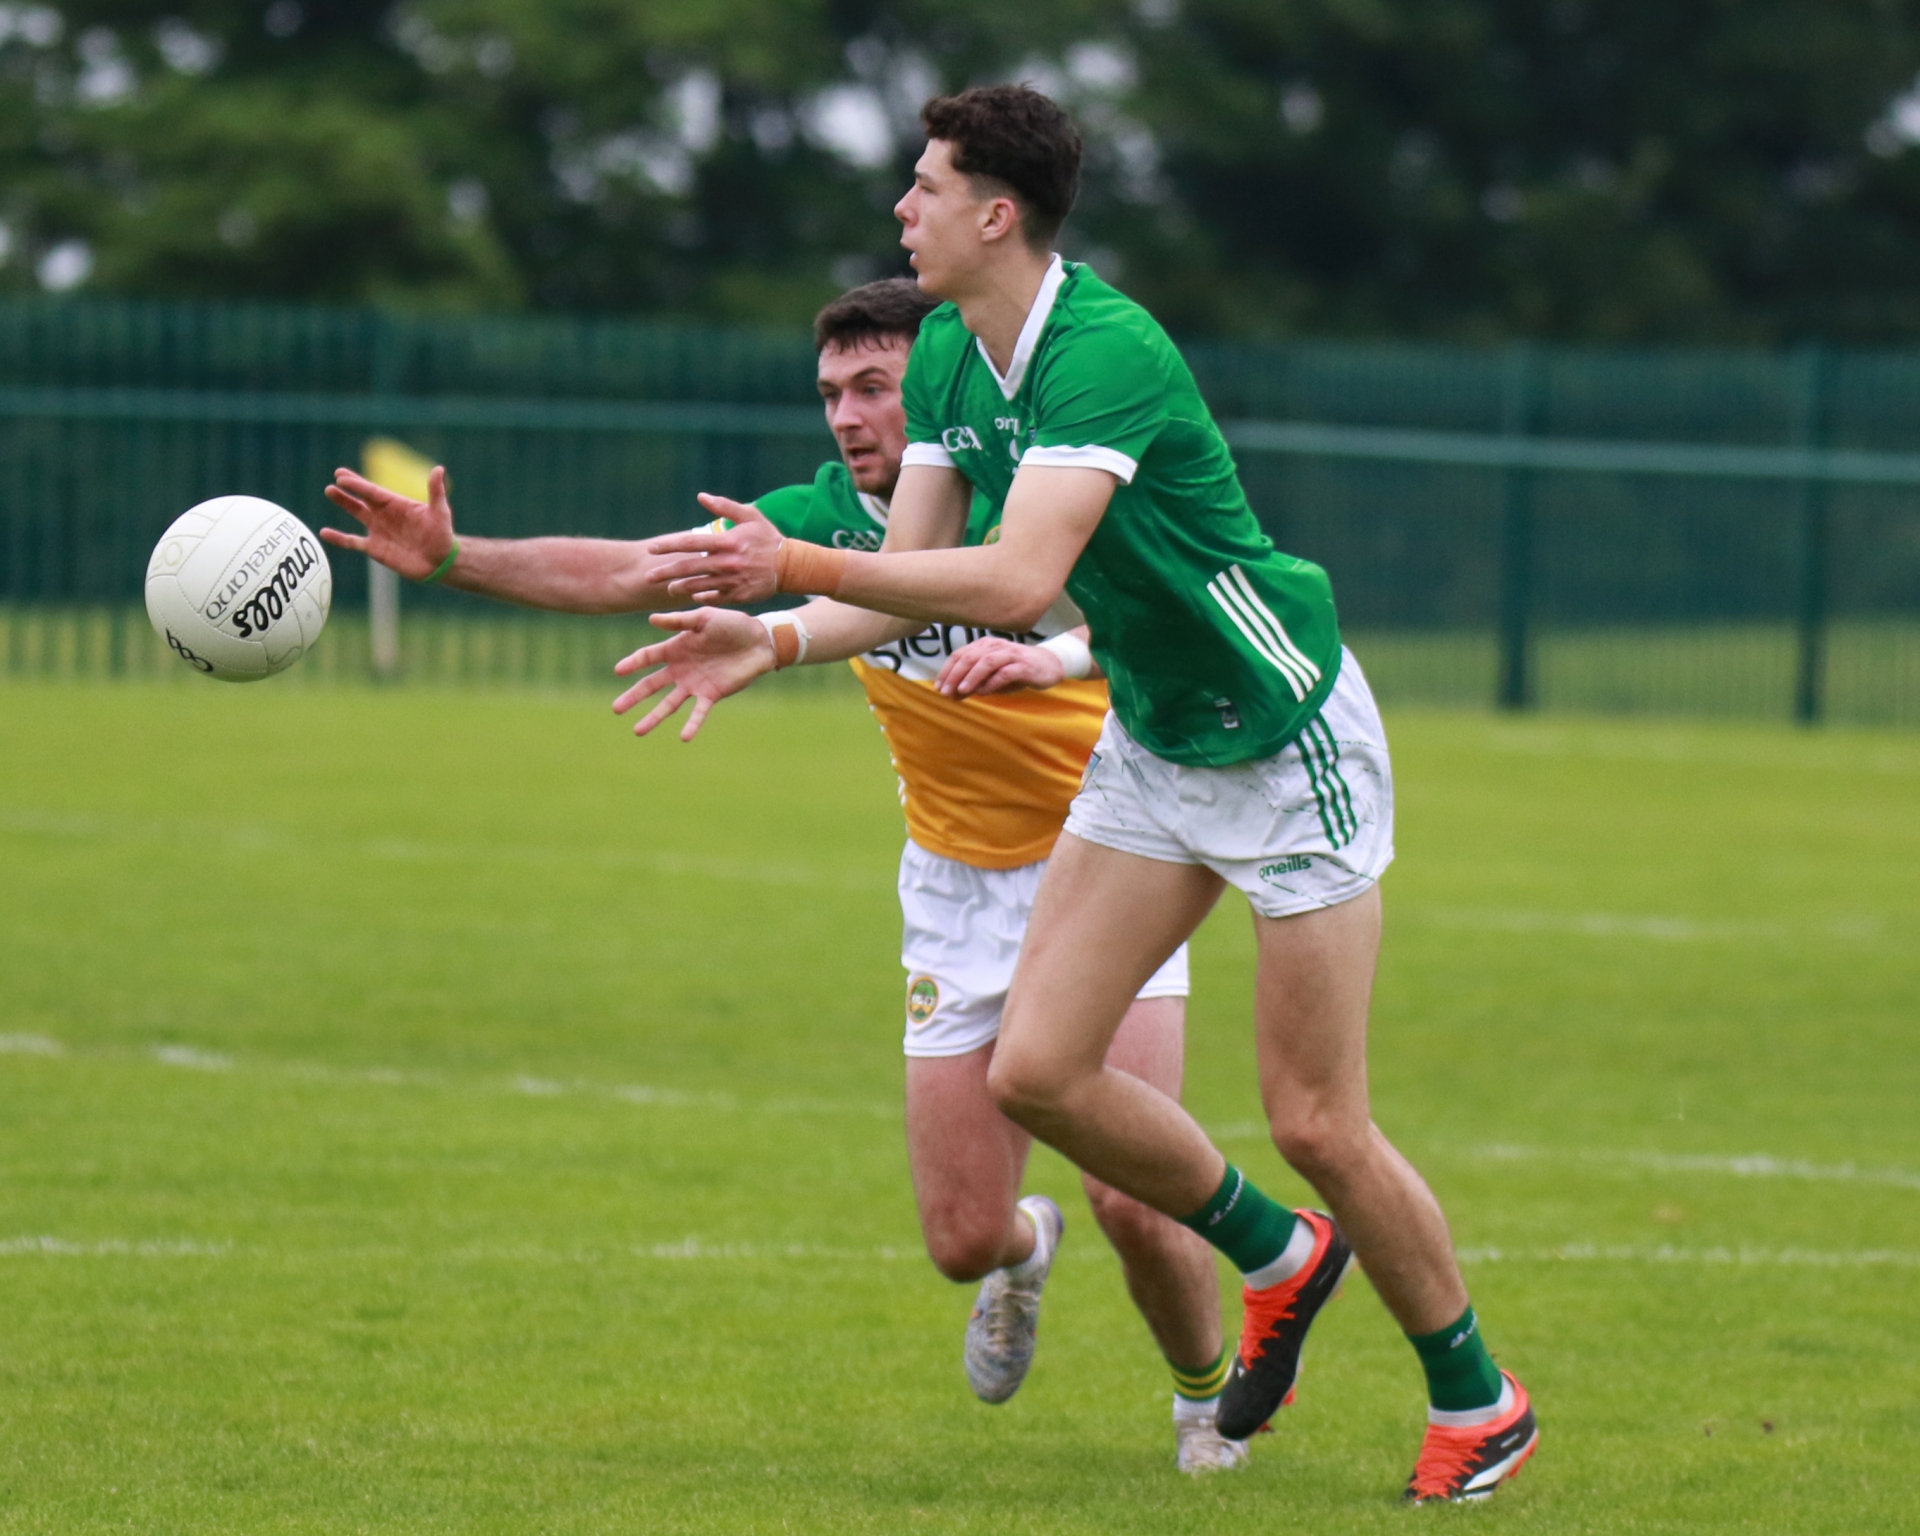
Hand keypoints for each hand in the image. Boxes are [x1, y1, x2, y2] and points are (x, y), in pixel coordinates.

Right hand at [321, 465, 456, 580]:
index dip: (358, 484)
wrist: (440, 562)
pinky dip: (339, 538)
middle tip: (335, 477)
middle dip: (349, 488)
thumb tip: (438, 469)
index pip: (373, 491)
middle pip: (363, 498)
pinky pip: (353, 542)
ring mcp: (379, 530)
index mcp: (397, 504)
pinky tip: (324, 532)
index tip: (341, 475)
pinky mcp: (375, 548)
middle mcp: (385, 515)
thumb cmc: (442, 536)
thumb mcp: (440, 512)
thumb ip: (436, 492)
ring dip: (344, 503)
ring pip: (357, 513)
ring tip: (329, 490)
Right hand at [610, 608, 776, 740]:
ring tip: (637, 731)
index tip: (618, 670)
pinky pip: (699, 713)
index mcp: (676, 648)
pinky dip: (692, 725)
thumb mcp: (704, 618)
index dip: (633, 663)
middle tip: (616, 708)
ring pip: (669, 704)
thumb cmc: (731, 624)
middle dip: (634, 696)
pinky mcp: (712, 694)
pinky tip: (683, 737)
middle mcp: (681, 669)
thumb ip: (679, 621)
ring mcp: (695, 684)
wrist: (759, 640)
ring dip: (654, 717)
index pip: (648, 657)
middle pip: (651, 685)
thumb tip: (651, 620)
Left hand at [641, 496, 784, 602]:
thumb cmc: (769, 538)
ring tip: (666, 588)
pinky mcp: (737, 596)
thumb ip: (724, 506)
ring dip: (679, 587)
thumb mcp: (750, 516)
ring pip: (698, 586)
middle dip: (665, 572)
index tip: (652, 549)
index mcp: (727, 542)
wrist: (791, 566)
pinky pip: (713, 597)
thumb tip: (701, 496)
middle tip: (648, 576)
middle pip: (688, 568)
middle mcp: (726, 563)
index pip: (691, 543)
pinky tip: (690, 594)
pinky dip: (700, 596)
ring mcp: (731, 581)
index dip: (669, 546)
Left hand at [937, 636, 1067, 697]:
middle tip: (945, 691)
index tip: (938, 687)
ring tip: (961, 690)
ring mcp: (1011, 655)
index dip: (947, 670)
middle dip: (955, 674)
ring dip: (971, 676)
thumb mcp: (992, 676)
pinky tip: (984, 692)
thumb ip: (973, 682)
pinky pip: (1005, 673)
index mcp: (985, 645)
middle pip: (970, 657)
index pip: (960, 654)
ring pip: (986, 662)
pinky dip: (992, 683)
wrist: (1049, 665)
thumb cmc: (1016, 670)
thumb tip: (952, 694)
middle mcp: (996, 646)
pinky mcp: (1024, 666)